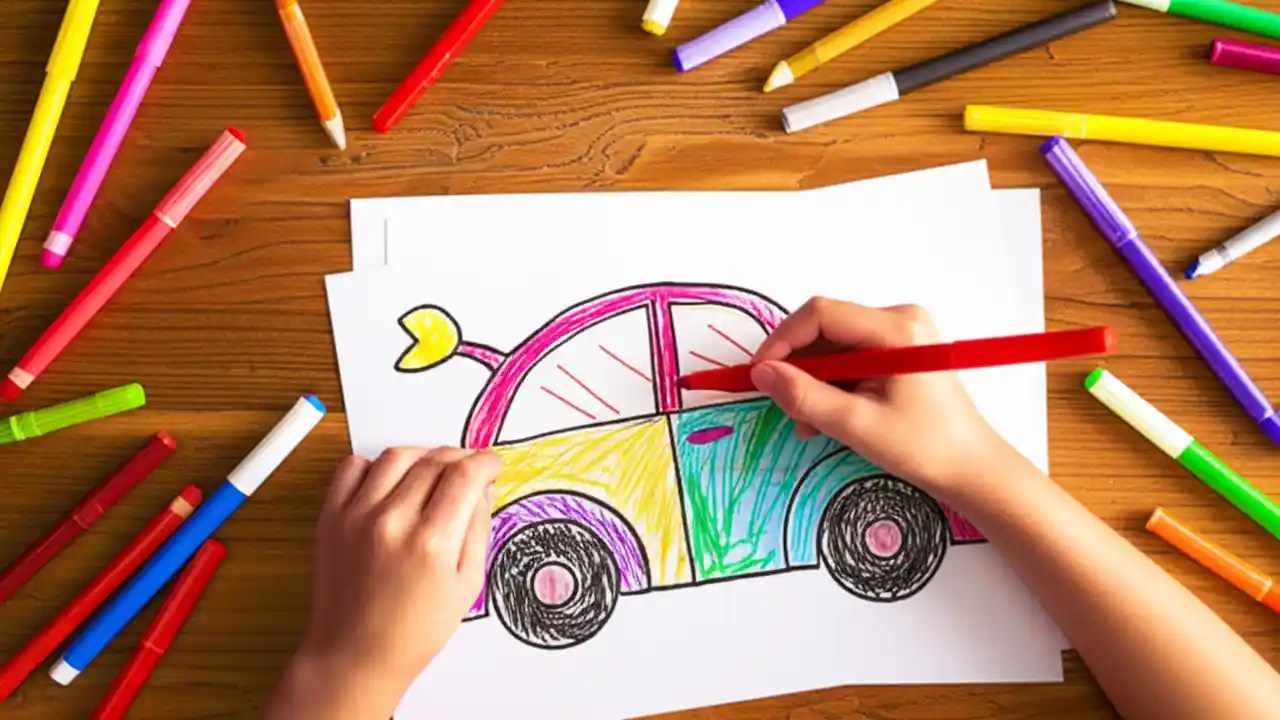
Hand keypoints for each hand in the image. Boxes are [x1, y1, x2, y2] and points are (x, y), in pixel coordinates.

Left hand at [268, 447, 499, 719]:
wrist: (354, 655)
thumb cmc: (413, 631)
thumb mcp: (467, 585)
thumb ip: (477, 529)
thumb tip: (482, 488)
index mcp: (432, 543)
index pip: (466, 475)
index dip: (485, 462)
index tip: (491, 465)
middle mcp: (393, 522)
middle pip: (434, 460)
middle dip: (459, 458)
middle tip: (468, 470)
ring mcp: (357, 516)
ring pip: (396, 456)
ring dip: (422, 455)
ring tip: (432, 472)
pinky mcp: (331, 517)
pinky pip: (353, 466)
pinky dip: (375, 464)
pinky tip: (390, 482)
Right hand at [749, 298, 1015, 502]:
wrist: (972, 468)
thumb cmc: (924, 448)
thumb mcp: (857, 425)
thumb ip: (805, 396)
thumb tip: (761, 374)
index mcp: (897, 329)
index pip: (821, 314)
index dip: (782, 341)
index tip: (760, 375)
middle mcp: (900, 319)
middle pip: (826, 329)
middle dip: (798, 368)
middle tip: (788, 410)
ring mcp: (901, 333)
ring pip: (833, 346)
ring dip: (813, 382)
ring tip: (810, 424)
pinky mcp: (899, 350)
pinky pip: (849, 357)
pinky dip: (831, 384)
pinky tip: (827, 417)